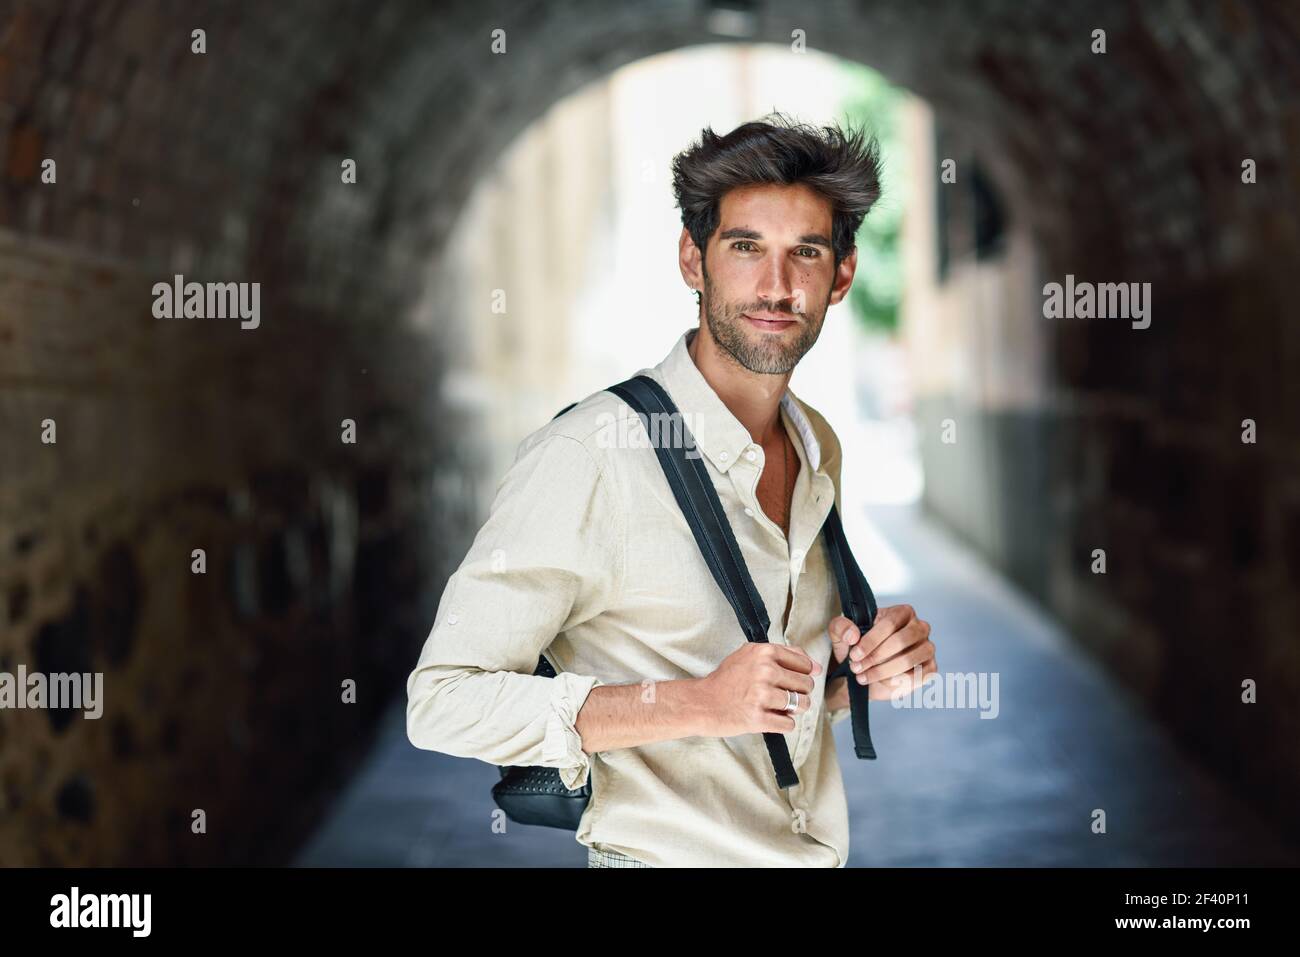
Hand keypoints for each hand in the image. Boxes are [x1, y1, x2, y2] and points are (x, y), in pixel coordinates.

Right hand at [697, 642, 821, 735]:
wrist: (702, 703)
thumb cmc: (726, 680)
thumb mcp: (750, 655)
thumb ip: (783, 654)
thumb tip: (815, 666)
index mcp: (764, 652)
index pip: (804, 663)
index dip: (802, 674)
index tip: (792, 680)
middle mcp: (765, 671)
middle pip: (806, 685)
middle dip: (800, 693)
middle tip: (783, 696)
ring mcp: (762, 695)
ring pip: (802, 704)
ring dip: (795, 709)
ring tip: (779, 708)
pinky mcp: (758, 718)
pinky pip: (789, 724)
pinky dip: (783, 724)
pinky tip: (770, 718)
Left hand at [828, 604, 936, 701]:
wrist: (864, 672)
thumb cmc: (857, 648)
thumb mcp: (840, 635)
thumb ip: (840, 627)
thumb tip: (853, 635)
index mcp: (902, 612)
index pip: (889, 623)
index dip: (870, 641)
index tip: (854, 655)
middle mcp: (919, 627)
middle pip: (900, 641)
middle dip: (875, 657)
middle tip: (857, 668)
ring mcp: (927, 648)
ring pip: (908, 660)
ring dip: (882, 671)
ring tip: (864, 676)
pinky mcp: (930, 668)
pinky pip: (916, 676)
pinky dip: (895, 682)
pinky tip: (881, 681)